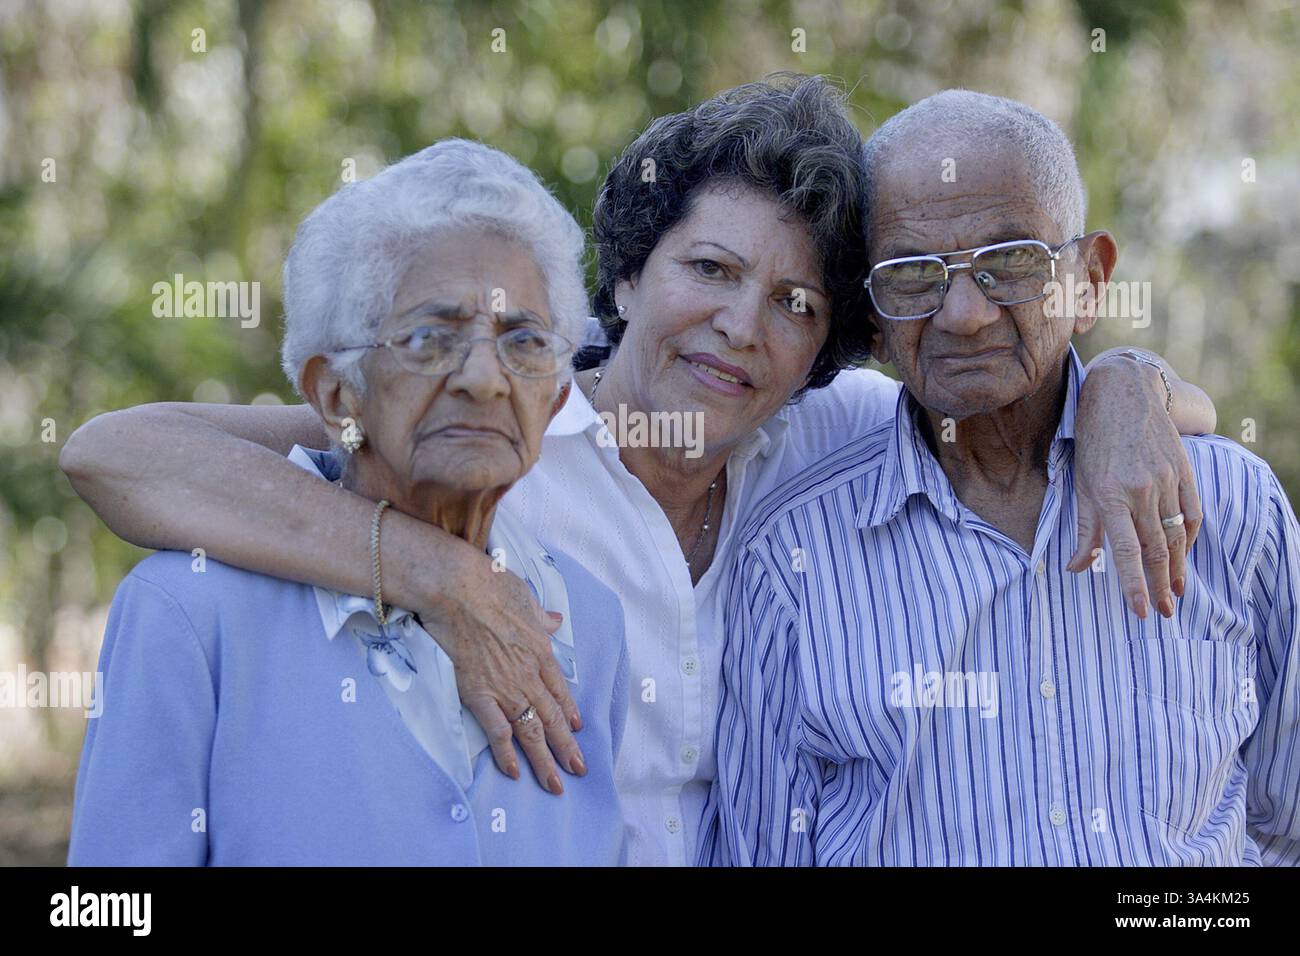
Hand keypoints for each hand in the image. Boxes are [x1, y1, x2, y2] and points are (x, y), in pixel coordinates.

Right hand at [419, 556, 584, 793]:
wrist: (458, 588)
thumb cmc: (490, 585)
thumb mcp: (526, 596)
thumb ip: (541, 615)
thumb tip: (555, 619)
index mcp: (540, 650)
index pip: (560, 689)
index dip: (570, 712)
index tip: (577, 729)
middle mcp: (528, 674)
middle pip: (553, 717)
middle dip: (567, 747)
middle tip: (579, 769)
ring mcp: (506, 687)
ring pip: (532, 731)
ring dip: (545, 760)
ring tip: (556, 785)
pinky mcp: (479, 694)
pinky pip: (498, 731)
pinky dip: (507, 753)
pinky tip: (515, 772)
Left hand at [1068, 358, 1202, 617]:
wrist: (1124, 394)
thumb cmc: (1093, 442)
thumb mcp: (1080, 483)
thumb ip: (1084, 528)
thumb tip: (1075, 568)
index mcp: (1110, 495)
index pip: (1124, 551)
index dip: (1133, 584)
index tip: (1141, 611)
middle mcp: (1141, 490)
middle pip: (1156, 549)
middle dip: (1160, 585)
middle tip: (1163, 612)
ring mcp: (1167, 480)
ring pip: (1176, 535)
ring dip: (1178, 568)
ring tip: (1177, 593)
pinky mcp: (1184, 471)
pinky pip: (1192, 513)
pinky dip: (1190, 537)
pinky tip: (1184, 555)